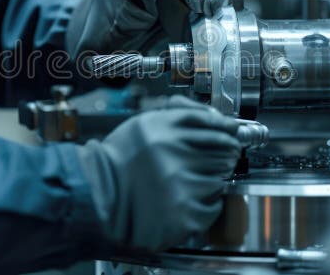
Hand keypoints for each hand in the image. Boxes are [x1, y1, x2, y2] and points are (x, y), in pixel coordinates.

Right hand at [75, 96, 239, 251]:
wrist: (99, 198)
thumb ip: (182, 112)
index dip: (226, 132)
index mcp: (163, 130)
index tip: (230, 136)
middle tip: (205, 163)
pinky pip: (213, 207)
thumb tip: (220, 118)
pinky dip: (205, 205)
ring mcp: (180, 188)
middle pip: (223, 152)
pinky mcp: (185, 216)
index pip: (214, 126)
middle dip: (221, 156)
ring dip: (210, 181)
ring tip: (185, 184)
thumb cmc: (121, 161)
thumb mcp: (146, 122)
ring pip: (220, 180)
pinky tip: (184, 201)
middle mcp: (172, 157)